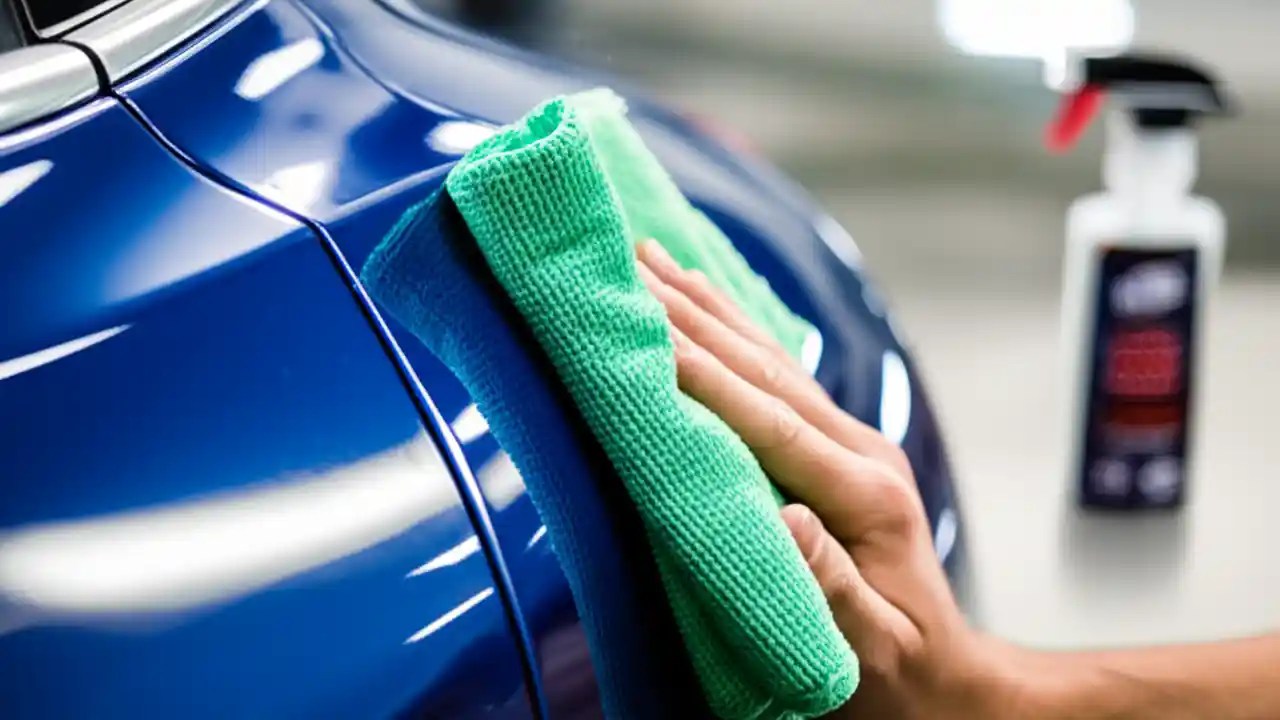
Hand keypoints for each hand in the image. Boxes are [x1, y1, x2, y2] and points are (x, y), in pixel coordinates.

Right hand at [636, 240, 1014, 718]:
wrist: (945, 682)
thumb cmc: (898, 681)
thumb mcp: (867, 652)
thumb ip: (830, 588)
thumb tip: (786, 517)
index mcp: (866, 496)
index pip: (771, 424)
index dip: (705, 377)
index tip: (646, 330)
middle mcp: (861, 453)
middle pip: (764, 371)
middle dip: (693, 316)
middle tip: (631, 265)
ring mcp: (853, 445)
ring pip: (769, 361)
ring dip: (709, 309)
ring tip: (654, 261)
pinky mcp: (839, 449)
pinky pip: (778, 378)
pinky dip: (735, 334)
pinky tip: (707, 303)